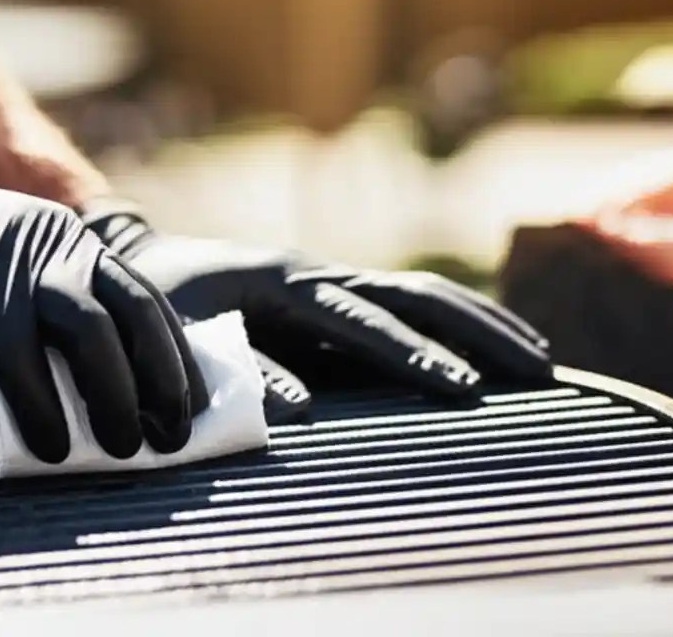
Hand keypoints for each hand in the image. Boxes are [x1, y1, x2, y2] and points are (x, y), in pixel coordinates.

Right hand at [0, 138, 207, 461]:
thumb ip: (31, 313)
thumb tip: (69, 387)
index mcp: (64, 240)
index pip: (143, 298)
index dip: (175, 356)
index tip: (192, 406)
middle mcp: (53, 244)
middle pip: (135, 313)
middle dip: (166, 379)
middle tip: (173, 437)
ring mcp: (13, 266)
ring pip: (94, 333)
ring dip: (119, 397)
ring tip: (128, 449)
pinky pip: (22, 360)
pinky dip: (43, 409)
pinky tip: (51, 449)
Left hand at [84, 204, 550, 417]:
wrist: (131, 261)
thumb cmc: (149, 306)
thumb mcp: (177, 337)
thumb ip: (232, 370)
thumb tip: (298, 411)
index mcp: (281, 282)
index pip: (361, 319)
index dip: (412, 354)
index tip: (462, 388)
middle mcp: (318, 274)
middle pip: (416, 296)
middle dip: (479, 333)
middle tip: (538, 372)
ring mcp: (331, 282)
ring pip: (424, 295)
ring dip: (484, 324)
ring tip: (542, 360)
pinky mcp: (334, 298)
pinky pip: (408, 305)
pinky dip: (458, 323)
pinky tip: (494, 348)